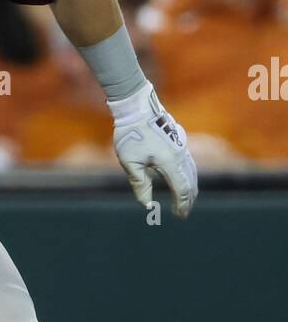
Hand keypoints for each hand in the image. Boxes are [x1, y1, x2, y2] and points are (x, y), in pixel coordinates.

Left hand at [109, 81, 197, 217]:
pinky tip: (184, 177)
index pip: (181, 188)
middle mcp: (180, 154)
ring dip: (190, 186)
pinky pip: (188, 161)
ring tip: (186, 198)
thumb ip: (140, 184)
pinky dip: (189, 174)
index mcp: (169, 162)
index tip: (179, 215)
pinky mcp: (178, 139)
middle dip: (188, 198)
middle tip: (183, 212)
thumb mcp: (130, 162)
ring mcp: (181, 145)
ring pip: (191, 170)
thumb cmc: (131, 134)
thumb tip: (146, 204)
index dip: (182, 203)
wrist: (137, 106)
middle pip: (190, 181)